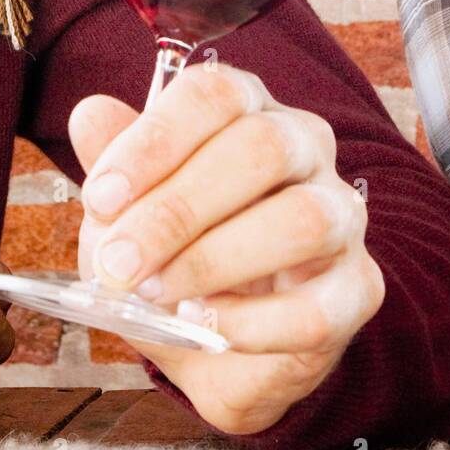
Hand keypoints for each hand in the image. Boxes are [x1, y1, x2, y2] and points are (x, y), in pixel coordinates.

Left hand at [71, 63, 383, 435]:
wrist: (218, 355)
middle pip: (262, 147)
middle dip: (177, 210)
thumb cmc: (176, 260)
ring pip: (303, 219)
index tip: (99, 198)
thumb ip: (114, 166)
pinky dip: (251, 324)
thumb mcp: (129, 215)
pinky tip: (205, 329)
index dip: (156, 140)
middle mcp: (306, 150)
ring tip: (156, 295)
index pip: (217, 94)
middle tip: (117, 264)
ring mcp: (342, 217)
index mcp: (249, 112)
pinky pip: (317, 306)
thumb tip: (91, 114)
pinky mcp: (358, 289)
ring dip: (214, 261)